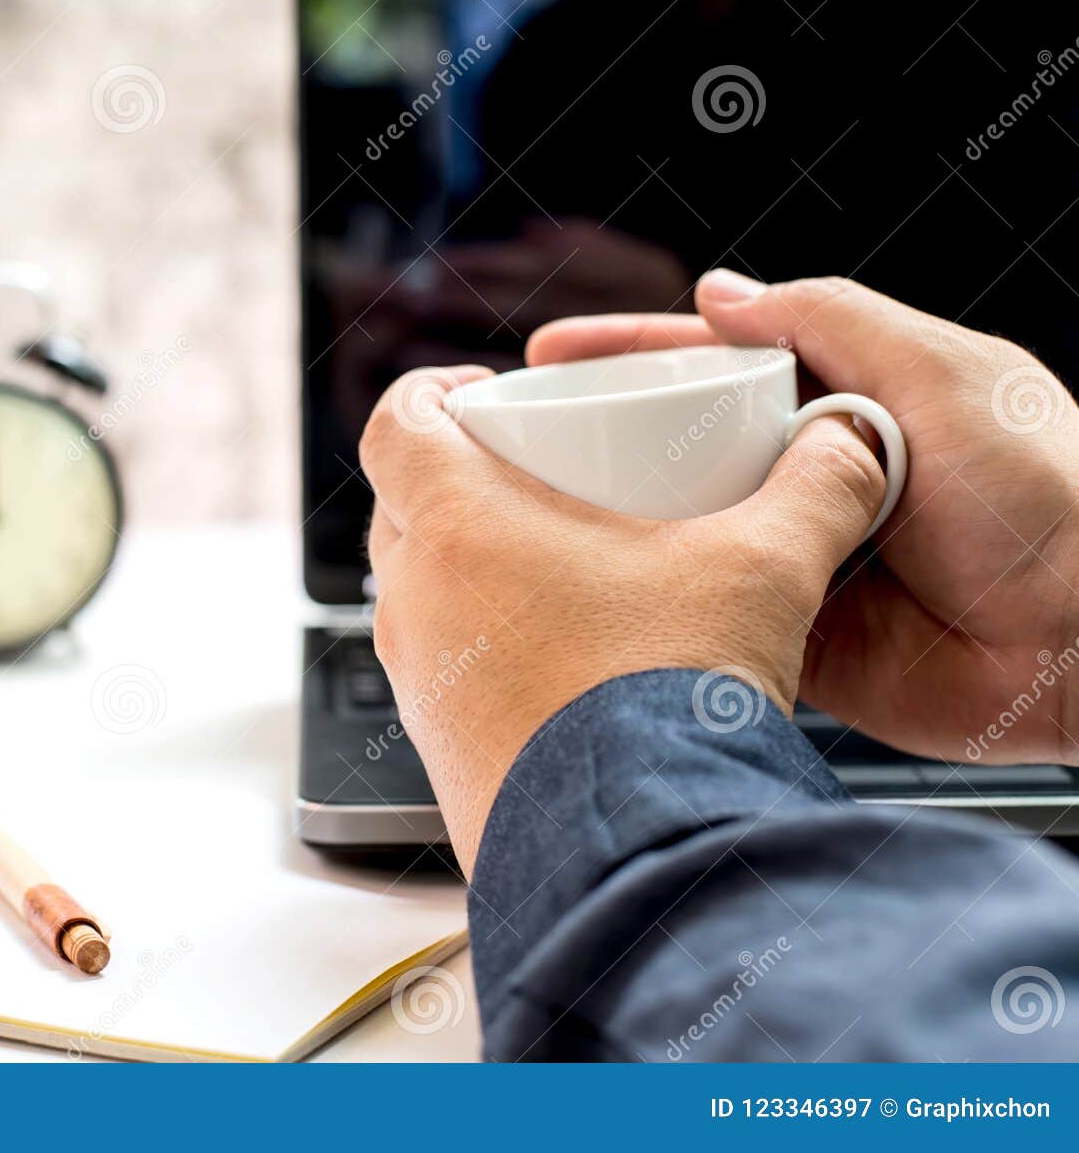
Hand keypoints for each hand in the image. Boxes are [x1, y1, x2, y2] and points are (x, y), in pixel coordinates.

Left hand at [361, 364, 886, 873]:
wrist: (638, 848)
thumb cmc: (664, 702)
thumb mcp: (762, 570)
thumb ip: (815, 490)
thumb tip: (850, 447)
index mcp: (458, 525)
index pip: (394, 424)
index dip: (429, 395)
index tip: (480, 397)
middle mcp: (415, 600)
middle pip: (402, 504)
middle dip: (460, 479)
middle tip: (535, 478)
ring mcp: (418, 680)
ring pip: (419, 590)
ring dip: (468, 566)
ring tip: (555, 569)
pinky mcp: (437, 747)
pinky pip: (439, 669)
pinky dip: (480, 644)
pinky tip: (558, 660)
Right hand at [526, 272, 1078, 765]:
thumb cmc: (1046, 493)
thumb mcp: (937, 370)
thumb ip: (830, 320)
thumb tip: (720, 292)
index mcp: (835, 404)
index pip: (705, 366)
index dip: (623, 356)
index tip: (546, 357)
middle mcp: (802, 478)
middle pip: (672, 448)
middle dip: (592, 441)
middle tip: (510, 443)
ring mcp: (790, 558)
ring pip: (677, 531)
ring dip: (610, 524)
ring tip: (527, 516)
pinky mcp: (788, 635)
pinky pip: (707, 610)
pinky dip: (656, 601)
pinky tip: (593, 592)